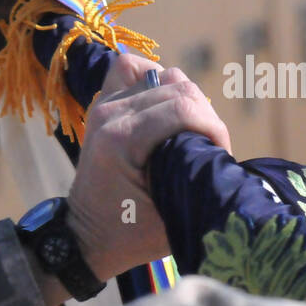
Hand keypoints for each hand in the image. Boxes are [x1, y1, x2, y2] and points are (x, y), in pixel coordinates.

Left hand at [66, 58, 231, 280]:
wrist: (85, 236)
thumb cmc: (129, 233)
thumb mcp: (171, 213)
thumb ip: (195, 176)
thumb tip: (219, 148)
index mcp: (122, 140)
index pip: (185, 109)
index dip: (213, 129)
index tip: (220, 154)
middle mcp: (110, 115)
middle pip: (179, 88)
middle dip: (204, 117)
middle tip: (208, 149)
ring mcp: (103, 106)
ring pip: (163, 76)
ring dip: (186, 102)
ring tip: (189, 134)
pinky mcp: (103, 104)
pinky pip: (132, 69)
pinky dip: (155, 81)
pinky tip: (166, 106)